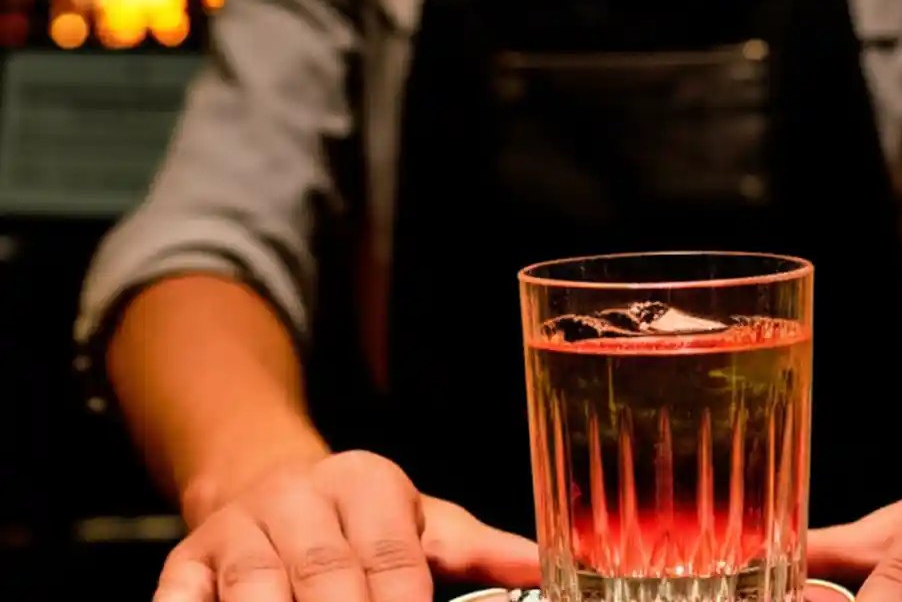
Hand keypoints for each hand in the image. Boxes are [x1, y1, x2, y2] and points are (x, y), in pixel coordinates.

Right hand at [153, 451, 537, 601]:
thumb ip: (479, 551)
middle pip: (325, 574)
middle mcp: (298, 497)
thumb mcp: (423, 523)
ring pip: (256, 587)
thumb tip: (548, 566)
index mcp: (365, 483)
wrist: (269, 482)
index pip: (393, 555)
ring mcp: (237, 529)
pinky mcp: (185, 561)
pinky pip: (181, 596)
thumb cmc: (362, 518)